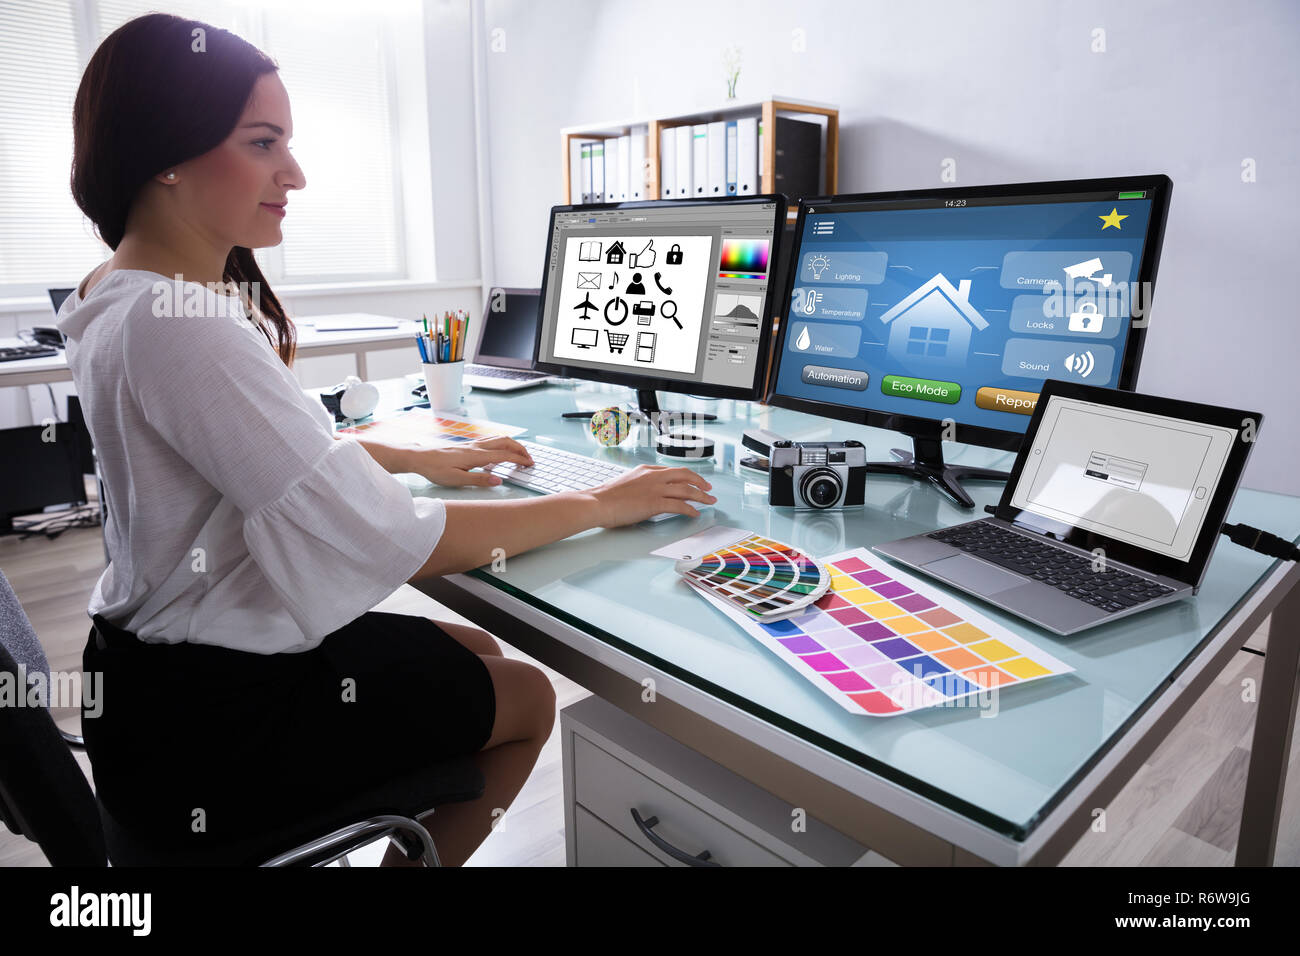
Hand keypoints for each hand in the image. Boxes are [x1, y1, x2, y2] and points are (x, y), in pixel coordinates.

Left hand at [409, 436, 534, 486]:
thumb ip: (480, 479)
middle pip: (505, 442)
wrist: (421, 458)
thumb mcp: (457, 479)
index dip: (519, 459)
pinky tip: (500, 453)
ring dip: (512, 445)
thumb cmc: (436, 469)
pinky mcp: (468, 445)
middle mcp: (476, 447)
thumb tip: (499, 480)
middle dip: (520, 449)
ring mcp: (472, 444)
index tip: (529, 464)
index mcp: (476, 455)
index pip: (504, 455)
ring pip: (499, 439)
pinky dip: (502, 444)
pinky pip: (491, 441)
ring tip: (519, 454)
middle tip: (529, 459)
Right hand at [588, 464, 714, 527]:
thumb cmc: (606, 497)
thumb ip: (641, 486)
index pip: (673, 470)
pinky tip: (695, 513)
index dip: (687, 476)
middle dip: (700, 482)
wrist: (597, 502)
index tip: (694, 481)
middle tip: (708, 488)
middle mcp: (653, 477)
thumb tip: (649, 497)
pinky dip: (690, 509)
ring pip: (686, 489)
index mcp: (646, 470)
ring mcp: (655, 489)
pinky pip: (679, 505)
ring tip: (709, 501)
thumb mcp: (627, 484)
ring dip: (701, 496)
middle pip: (685, 475)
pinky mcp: (655, 503)